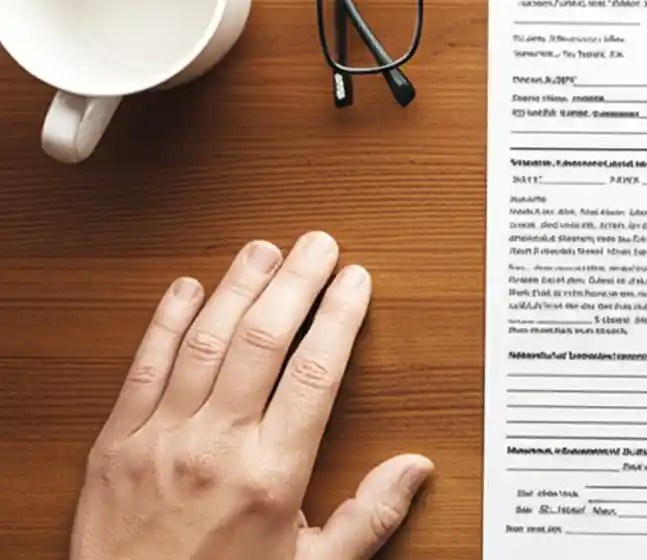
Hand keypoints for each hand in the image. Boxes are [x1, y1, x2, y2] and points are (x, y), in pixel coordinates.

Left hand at [71, 232, 431, 559]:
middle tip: (319, 243)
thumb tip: (416, 468)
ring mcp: (161, 440)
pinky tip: (186, 289)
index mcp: (272, 475)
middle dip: (296, 281)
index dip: (339, 315)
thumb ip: (369, 517)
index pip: (315, 371)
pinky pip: (144, 367)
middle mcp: (217, 447)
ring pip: (205, 341)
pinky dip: (165, 322)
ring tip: (264, 249)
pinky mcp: (116, 443)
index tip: (355, 281)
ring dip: (237, 286)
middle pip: (263, 339)